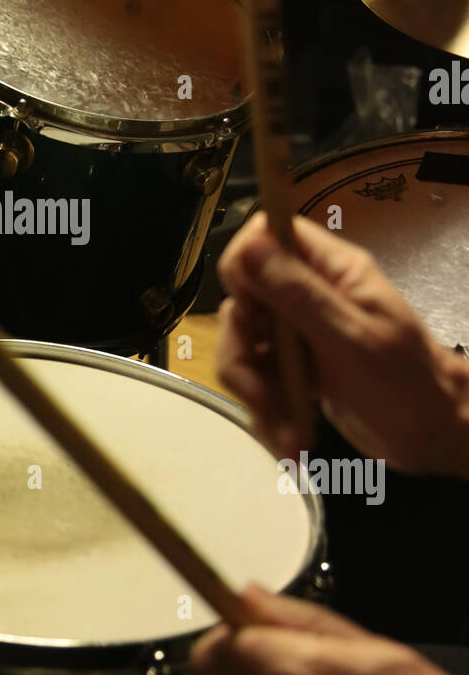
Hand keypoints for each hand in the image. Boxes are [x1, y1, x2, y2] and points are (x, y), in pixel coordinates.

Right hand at [216, 213, 468, 474]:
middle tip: (262, 393)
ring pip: (243, 342)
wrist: (432, 436)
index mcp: (331, 270)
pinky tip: (292, 438)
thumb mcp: (351, 337)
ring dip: (254, 390)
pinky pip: (257, 375)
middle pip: (243, 298)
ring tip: (286, 432)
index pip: (267, 236)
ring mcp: (298, 331)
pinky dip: (267, 409)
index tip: (251, 311)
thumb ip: (298, 293)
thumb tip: (249, 244)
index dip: (244, 266)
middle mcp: (308, 293)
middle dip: (244, 349)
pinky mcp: (293, 366)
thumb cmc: (406, 383)